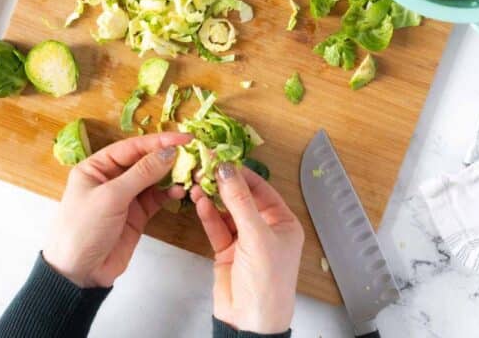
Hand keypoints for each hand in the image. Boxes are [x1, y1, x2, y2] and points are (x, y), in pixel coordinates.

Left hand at [44, 132, 190, 288]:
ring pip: (153, 179)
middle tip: (193, 153)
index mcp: (97, 166)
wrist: (78, 275)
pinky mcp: (136, 215)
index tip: (182, 138)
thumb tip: (169, 152)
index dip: (157, 141)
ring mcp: (125, 197)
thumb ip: (142, 174)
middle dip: (167, 156)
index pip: (131, 147)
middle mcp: (111, 178)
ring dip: (171, 175)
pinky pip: (156, 198)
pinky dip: (169, 193)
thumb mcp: (111, 197)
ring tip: (191, 172)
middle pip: (144, 160)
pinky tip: (180, 191)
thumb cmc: (84, 228)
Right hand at [192, 164, 303, 333]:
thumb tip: (226, 168)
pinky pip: (216, 225)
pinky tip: (199, 201)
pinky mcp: (226, 250)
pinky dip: (207, 213)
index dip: (242, 173)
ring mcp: (244, 239)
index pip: (261, 189)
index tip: (222, 158)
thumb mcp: (256, 237)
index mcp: (282, 223)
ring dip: (212, 196)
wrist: (249, 324)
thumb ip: (239, 200)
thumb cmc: (267, 282)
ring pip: (226, 210)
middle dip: (223, 183)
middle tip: (204, 165)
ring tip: (197, 181)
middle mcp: (264, 228)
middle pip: (242, 197)